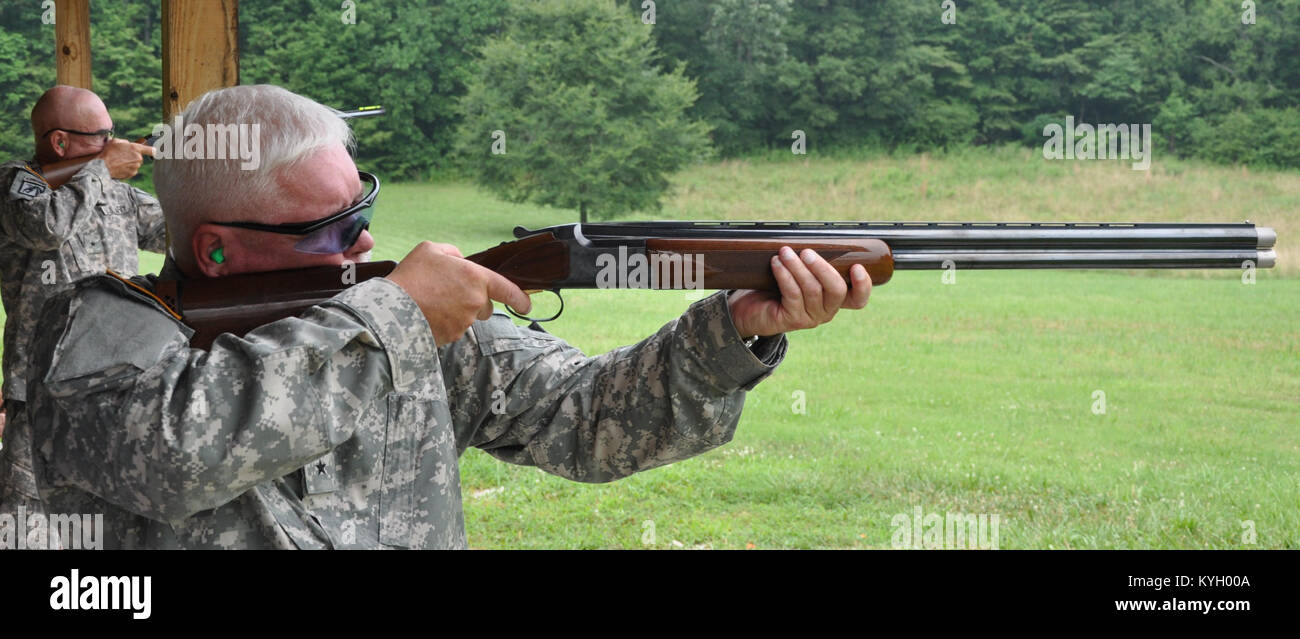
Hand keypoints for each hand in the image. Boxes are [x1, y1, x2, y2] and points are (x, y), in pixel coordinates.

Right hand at [97, 139, 152, 179]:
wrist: (102, 165)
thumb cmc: (108, 152)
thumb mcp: (116, 141)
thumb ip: (126, 142)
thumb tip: (129, 144)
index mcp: (136, 148)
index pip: (151, 150)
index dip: (153, 151)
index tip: (155, 152)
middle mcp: (138, 158)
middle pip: (139, 158)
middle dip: (133, 157)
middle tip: (122, 156)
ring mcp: (136, 167)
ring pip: (135, 165)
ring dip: (129, 164)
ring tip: (118, 162)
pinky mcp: (132, 174)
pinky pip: (131, 171)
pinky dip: (126, 169)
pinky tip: (119, 167)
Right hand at [385, 241, 531, 344]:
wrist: (391, 308)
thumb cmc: (411, 276)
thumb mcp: (431, 250)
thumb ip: (453, 253)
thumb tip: (460, 260)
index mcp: (475, 278)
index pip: (508, 290)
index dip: (520, 299)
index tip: (527, 305)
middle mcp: (475, 302)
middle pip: (485, 306)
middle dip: (475, 302)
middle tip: (448, 293)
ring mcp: (464, 321)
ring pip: (468, 317)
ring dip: (456, 311)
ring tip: (432, 301)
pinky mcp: (452, 336)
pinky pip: (453, 328)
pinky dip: (444, 322)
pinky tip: (427, 313)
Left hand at [728, 246, 870, 337]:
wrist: (751, 309)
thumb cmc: (777, 286)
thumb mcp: (799, 272)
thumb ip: (811, 261)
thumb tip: (814, 237)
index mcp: (834, 299)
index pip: (858, 299)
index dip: (863, 285)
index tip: (857, 266)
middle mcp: (827, 311)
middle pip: (836, 290)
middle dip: (822, 268)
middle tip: (806, 252)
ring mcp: (811, 318)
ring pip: (812, 289)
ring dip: (797, 267)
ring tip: (785, 252)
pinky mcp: (793, 320)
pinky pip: (793, 294)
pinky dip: (785, 275)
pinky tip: (777, 264)